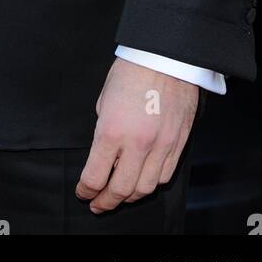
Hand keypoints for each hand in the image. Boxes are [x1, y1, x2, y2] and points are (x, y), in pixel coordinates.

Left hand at [75, 57, 200, 213]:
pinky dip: (152, 183)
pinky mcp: (178, 144)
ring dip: (130, 196)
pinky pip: (165, 175)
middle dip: (106, 201)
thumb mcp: (104, 99)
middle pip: (120, 189)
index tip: (83, 192)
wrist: (165, 57)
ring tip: (120, 196)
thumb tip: (105, 150)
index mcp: (111, 131)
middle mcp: (137, 144)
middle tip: (98, 204)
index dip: (86, 190)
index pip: (95, 175)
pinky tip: (143, 181)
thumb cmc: (131, 71)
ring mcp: (161, 146)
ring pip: (146, 188)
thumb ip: (104, 128)